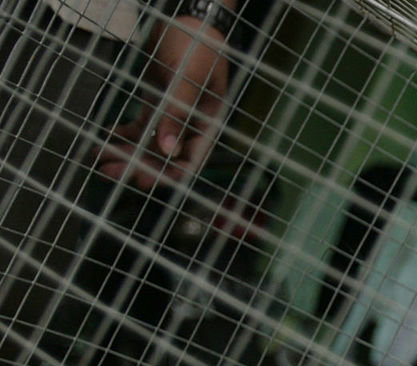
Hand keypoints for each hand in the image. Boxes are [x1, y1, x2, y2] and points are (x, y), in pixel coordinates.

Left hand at [97, 17, 230, 188]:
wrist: (190, 22)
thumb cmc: (198, 49)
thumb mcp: (188, 80)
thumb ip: (178, 115)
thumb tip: (168, 151)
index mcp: (205, 125)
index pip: (187, 161)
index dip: (165, 175)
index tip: (140, 181)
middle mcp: (189, 127)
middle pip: (162, 158)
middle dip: (136, 166)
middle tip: (109, 172)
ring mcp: (171, 117)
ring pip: (147, 145)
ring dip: (124, 153)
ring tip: (98, 159)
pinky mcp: (156, 105)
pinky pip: (139, 129)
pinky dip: (122, 136)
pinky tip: (104, 140)